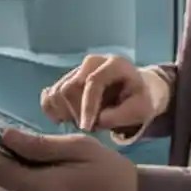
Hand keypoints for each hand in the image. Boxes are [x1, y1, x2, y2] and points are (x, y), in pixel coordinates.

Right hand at [40, 54, 159, 131]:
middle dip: (75, 113)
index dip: (88, 106)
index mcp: (113, 64)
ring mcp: (76, 69)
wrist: (135, 89)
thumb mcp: (141, 109)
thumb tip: (95, 121)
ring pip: (56, 92)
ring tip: (83, 122)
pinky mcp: (65, 79)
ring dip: (65, 113)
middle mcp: (91, 62)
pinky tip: (64, 119)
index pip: (93, 82)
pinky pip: (49, 95)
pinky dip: (51, 110)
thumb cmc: (140, 99)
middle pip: (69, 88)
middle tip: (90, 128)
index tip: (86, 128)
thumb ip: (120, 115)